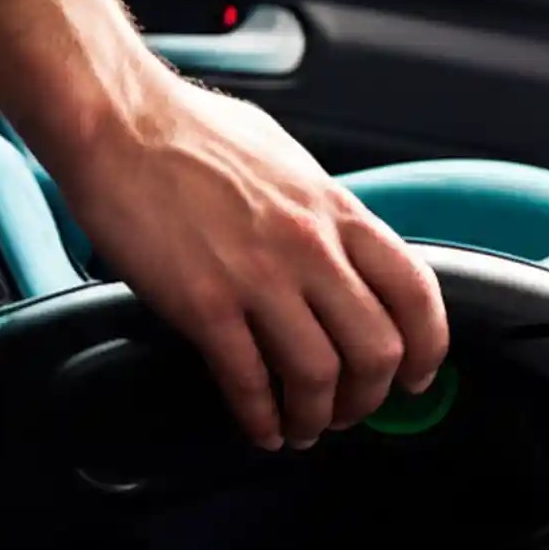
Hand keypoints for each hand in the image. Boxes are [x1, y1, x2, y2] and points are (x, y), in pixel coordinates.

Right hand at [53, 74, 448, 450]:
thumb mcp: (293, 164)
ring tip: (303, 428)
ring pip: (318, 376)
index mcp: (339, 213)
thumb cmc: (198, 134)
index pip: (417, 291)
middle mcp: (312, 248)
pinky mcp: (204, 303)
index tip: (418, 375)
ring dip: (316, 417)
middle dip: (370, 397)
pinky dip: (260, 417)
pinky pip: (247, 380)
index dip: (428, 346)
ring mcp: (260, 278)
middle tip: (353, 411)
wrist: (120, 121)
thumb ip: (326, 214)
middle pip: (378, 349)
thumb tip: (345, 251)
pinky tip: (259, 427)